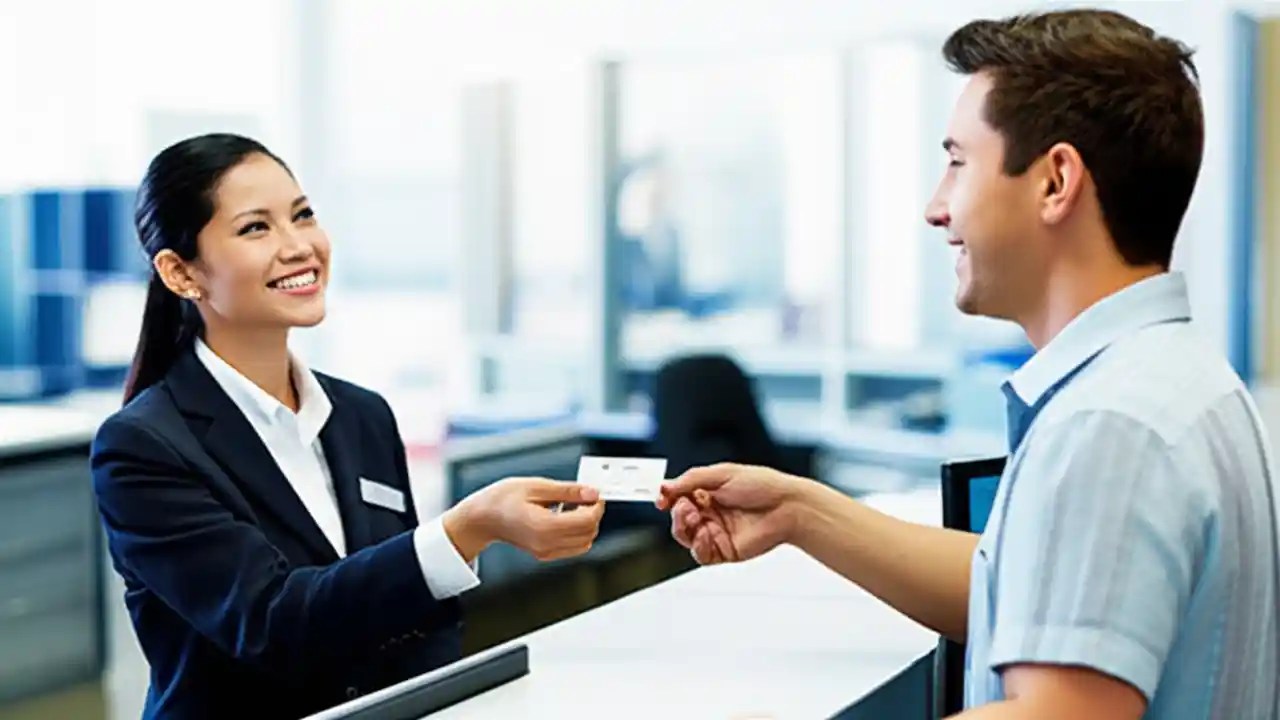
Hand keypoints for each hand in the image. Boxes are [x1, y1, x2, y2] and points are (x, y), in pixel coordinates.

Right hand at [445, 478, 603, 561]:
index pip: (587, 521)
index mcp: (544, 526)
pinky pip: (573, 547)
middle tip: (585, 496)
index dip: (596, 506)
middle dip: (593, 514)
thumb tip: (592, 492)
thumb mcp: (536, 486)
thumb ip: (567, 491)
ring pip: (584, 543)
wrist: (482, 518)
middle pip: (589, 533)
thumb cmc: (502, 499)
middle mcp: (547, 544)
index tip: (595, 493)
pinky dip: (577, 532)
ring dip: (586, 524)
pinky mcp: (545, 554)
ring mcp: (546, 552)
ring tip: (573, 506)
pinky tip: (565, 516)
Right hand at [657, 463, 801, 564]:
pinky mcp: (724, 551)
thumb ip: (691, 480)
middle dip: (677, 513)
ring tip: (697, 518)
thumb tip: (665, 487)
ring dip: (684, 527)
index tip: (661, 498)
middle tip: (685, 506)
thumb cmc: (762, 486)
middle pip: (679, 519)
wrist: (786, 507)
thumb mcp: (722, 474)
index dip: (668, 498)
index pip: (679, 497)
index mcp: (709, 493)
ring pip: (686, 537)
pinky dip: (698, 545)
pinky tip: (706, 534)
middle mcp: (711, 513)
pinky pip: (701, 554)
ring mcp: (717, 533)